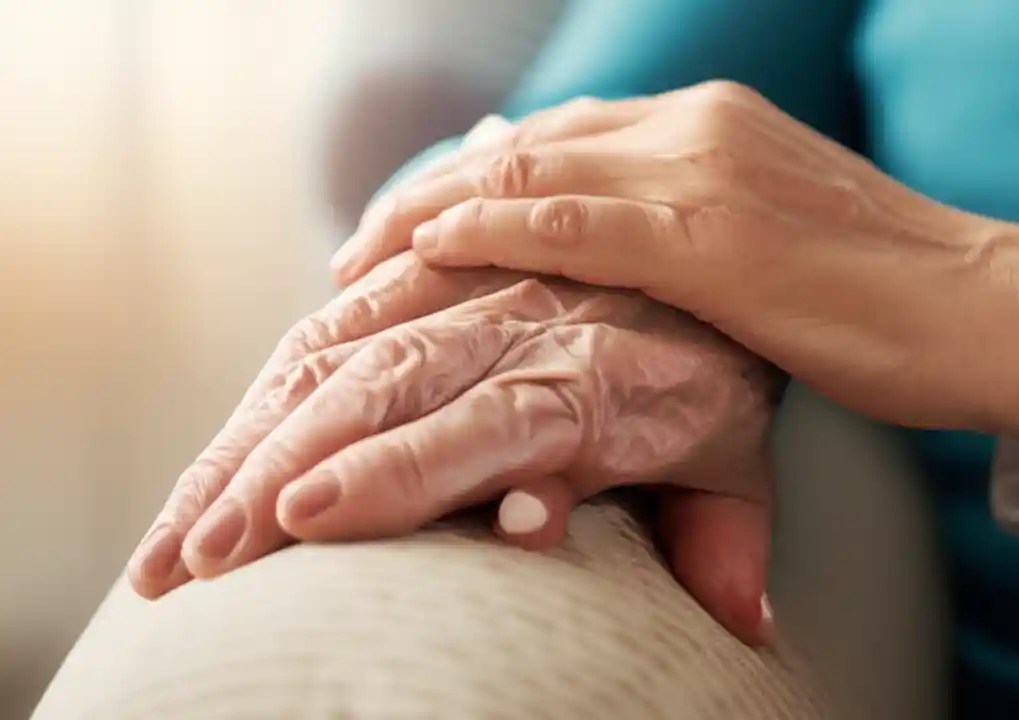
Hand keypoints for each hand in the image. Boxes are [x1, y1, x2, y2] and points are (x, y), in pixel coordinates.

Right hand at [129, 255, 780, 644]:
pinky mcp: (429, 270)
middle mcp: (518, 325)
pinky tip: (222, 450)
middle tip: (202, 555)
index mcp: (595, 378)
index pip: (487, 425)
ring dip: (252, 438)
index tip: (310, 518)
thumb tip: (746, 628)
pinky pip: (337, 314)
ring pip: (337, 352)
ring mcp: (464, 290)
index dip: (400, 471)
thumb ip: (725, 539)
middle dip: (284, 469)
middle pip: (385, 388)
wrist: (702, 238)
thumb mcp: (740, 459)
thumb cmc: (723, 372)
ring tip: (183, 530)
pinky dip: (272, 382)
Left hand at [331, 81, 1018, 441]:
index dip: (475, 182)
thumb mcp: (777, 246)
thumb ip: (698, 236)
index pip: (563, 141)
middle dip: (431, 195)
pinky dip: (492, 230)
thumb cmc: (890, 298)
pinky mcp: (715, 236)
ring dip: (434, 214)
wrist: (991, 308)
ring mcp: (704, 173)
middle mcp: (697, 127)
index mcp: (712, 126)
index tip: (413, 229)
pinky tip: (428, 249)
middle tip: (359, 245)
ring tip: (362, 257)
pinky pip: (573, 221)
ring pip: (530, 172)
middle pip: (527, 146)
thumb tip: (628, 265)